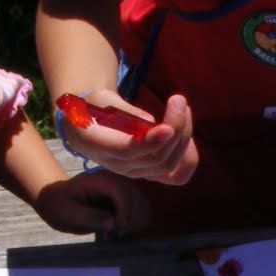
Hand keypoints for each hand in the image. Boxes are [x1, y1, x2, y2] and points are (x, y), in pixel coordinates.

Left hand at [34, 170, 148, 237]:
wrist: (55, 201)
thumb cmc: (58, 206)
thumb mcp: (68, 214)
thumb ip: (89, 217)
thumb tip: (112, 223)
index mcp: (99, 180)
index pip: (121, 191)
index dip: (124, 210)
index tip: (118, 229)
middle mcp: (111, 180)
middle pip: (133, 196)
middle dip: (128, 217)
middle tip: (116, 236)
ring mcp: (116, 188)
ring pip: (135, 203)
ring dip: (128, 221)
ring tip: (114, 235)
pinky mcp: (118, 198)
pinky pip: (130, 209)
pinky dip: (125, 222)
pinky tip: (114, 232)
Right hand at [61, 90, 197, 184]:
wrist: (87, 125)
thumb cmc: (93, 107)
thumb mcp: (101, 99)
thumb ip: (125, 111)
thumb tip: (151, 122)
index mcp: (98, 145)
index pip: (127, 151)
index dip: (150, 142)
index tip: (168, 128)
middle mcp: (118, 165)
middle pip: (156, 158)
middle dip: (175, 128)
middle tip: (178, 100)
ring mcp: (136, 172)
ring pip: (169, 164)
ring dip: (184, 136)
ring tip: (183, 109)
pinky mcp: (150, 172)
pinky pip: (176, 176)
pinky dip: (188, 159)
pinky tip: (188, 137)